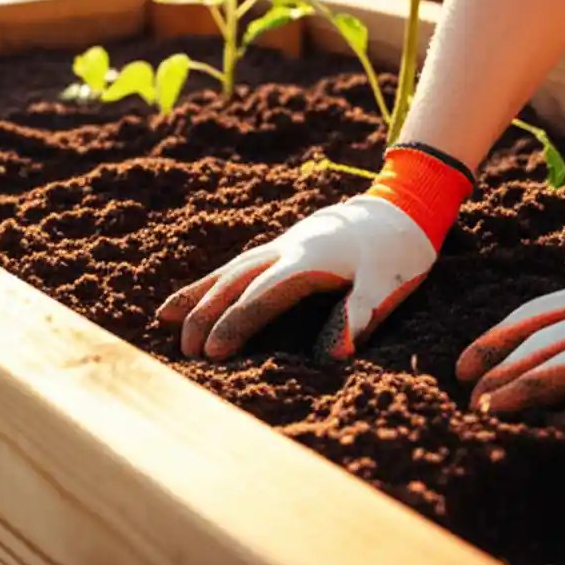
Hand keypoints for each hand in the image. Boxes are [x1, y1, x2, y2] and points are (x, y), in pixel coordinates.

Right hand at [157, 144, 475, 360]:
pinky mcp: (277, 248)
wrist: (399, 209)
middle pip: (234, 281)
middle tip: (186, 351)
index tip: (212, 354)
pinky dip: (208, 282)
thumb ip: (359, 315)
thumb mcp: (388, 284)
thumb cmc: (396, 253)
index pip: (262, 297)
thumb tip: (336, 356)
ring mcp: (277, 247)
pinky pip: (234, 265)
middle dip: (206, 314)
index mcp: (308, 263)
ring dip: (198, 295)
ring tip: (165, 321)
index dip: (235, 324)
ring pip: (228, 270)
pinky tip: (189, 299)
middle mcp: (284, 251)